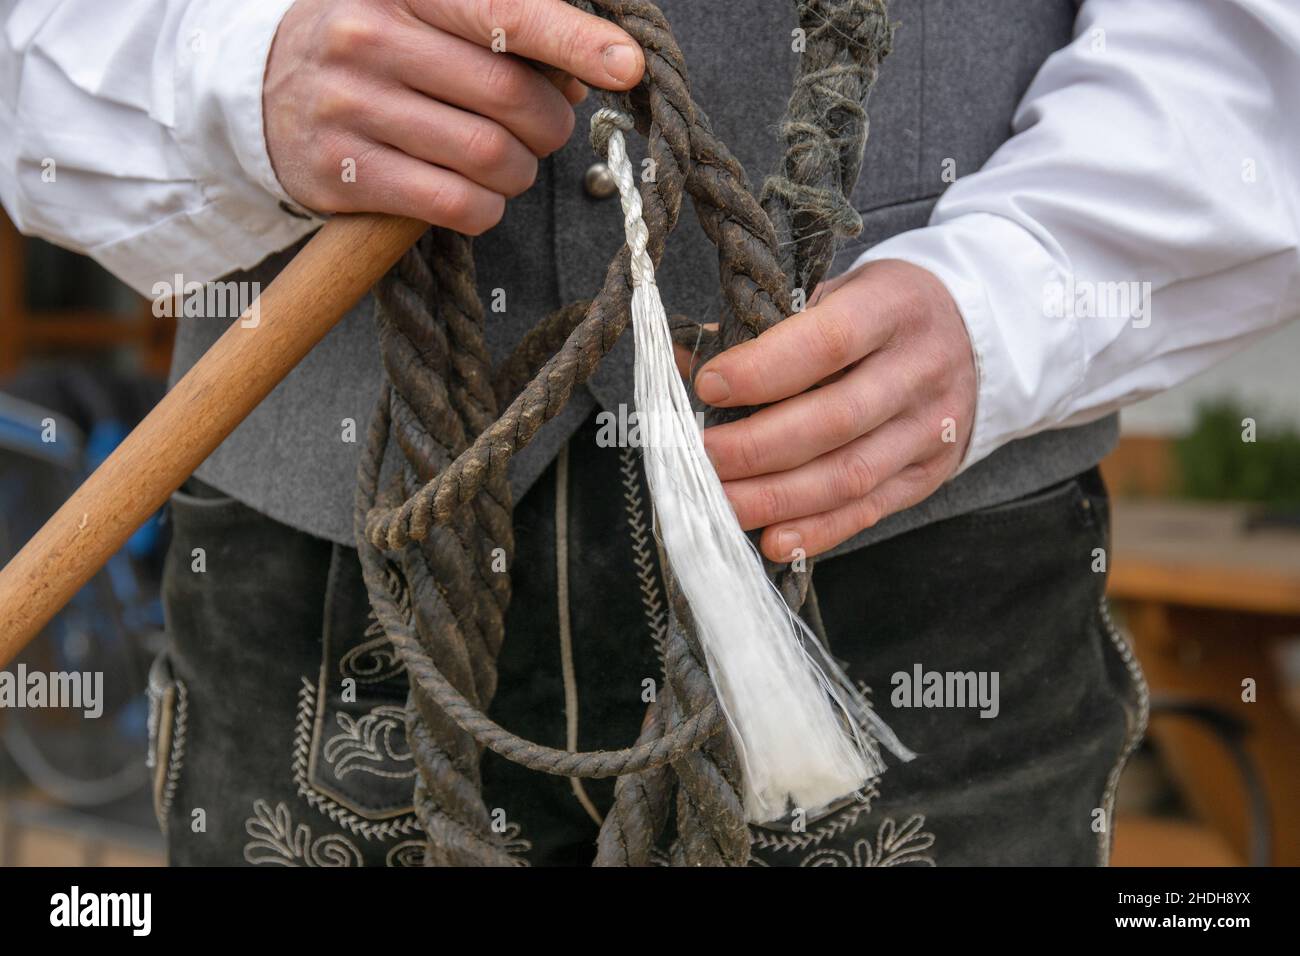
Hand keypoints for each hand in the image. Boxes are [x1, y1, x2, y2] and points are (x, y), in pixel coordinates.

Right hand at [263, 0, 644, 232]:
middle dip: (550, 124)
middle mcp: (370, 37)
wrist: (259, 92)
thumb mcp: (425, 13)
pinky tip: (478, 196)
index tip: (625, 64)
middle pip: (510, 95)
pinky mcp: (342, 173)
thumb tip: (585, 72)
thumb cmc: (372, 48)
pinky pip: (455, 204)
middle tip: (543, 130)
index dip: (573, 39)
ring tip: (507, 165)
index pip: (505, 10)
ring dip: (521, 173)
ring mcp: (351, 107)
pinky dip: (487, 208)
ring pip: (489, 156)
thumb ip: (506, 33)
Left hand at [693, 259, 977, 561]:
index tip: (708, 386)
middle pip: (835, 420)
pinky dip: (817, 531)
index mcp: (893, 308)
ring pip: (850, 475)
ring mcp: (930, 428)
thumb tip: (684, 361)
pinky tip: (772, 540)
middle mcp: (919, 370)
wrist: (977, 333)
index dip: (763, 370)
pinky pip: (869, 510)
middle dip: (756, 447)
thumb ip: (767, 326)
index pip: (827, 343)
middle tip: (699, 458)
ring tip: (720, 503)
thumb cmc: (881, 312)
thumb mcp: (836, 293)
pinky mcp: (928, 474)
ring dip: (776, 498)